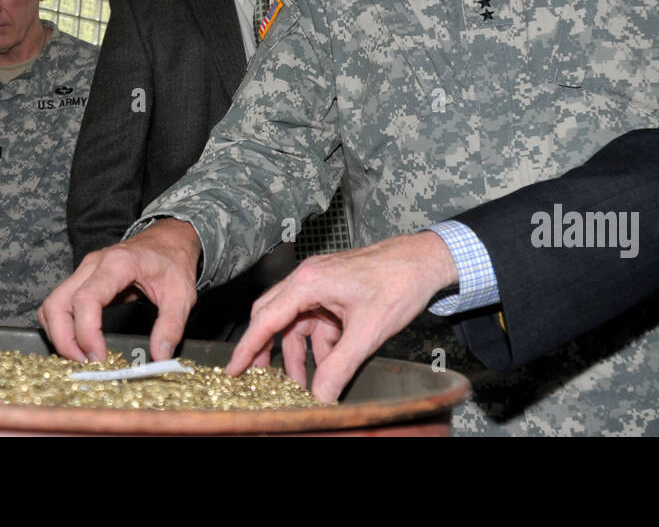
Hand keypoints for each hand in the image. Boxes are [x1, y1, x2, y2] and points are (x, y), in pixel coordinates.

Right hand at [38, 218, 201, 362]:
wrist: (167, 241)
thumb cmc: (173, 262)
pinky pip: (58, 304)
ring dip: (59, 335)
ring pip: (52, 305)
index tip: (99, 358)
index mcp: (118, 264)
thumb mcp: (182, 294)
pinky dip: (60, 326)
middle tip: (85, 364)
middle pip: (58, 303)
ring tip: (82, 358)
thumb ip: (171, 326)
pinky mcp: (81, 279)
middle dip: (64, 340)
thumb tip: (160, 357)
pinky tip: (77, 343)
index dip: (86, 333)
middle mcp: (93, 265)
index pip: (86, 299)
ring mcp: (84, 271)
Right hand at [225, 231, 459, 401]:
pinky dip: (319, 343)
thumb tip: (320, 397)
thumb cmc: (398, 283)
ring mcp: (321, 282)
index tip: (234, 370)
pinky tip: (330, 364)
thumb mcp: (367, 333)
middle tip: (261, 380)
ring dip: (299, 353)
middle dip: (267, 351)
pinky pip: (316, 319)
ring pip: (296, 322)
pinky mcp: (334, 289)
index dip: (248, 347)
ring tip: (304, 384)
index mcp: (308, 283)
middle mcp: (308, 279)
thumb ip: (339, 366)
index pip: (266, 318)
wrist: (424, 261)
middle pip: (272, 317)